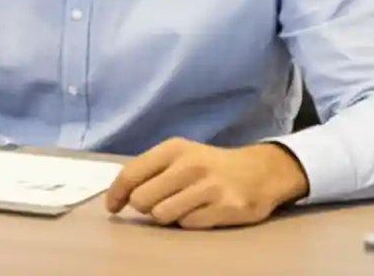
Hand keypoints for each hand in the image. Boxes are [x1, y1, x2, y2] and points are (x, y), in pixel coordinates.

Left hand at [105, 138, 309, 229]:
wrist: (260, 171)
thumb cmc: (209, 165)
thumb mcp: (179, 156)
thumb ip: (150, 170)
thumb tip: (118, 197)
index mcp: (173, 149)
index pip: (130, 174)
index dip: (116, 194)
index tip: (112, 207)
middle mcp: (190, 165)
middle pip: (142, 199)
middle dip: (144, 206)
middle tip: (158, 202)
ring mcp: (209, 187)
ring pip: (162, 215)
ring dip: (167, 216)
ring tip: (182, 206)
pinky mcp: (226, 207)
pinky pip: (188, 224)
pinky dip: (189, 222)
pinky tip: (202, 210)